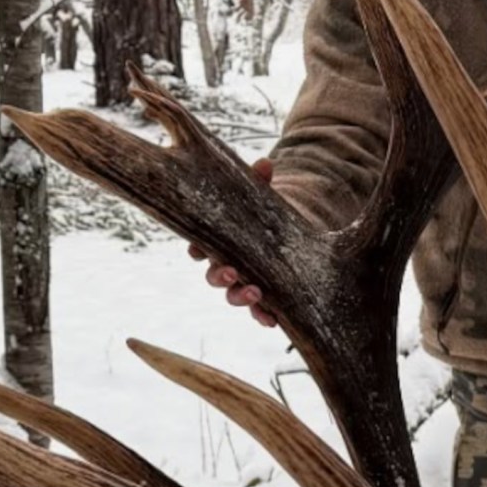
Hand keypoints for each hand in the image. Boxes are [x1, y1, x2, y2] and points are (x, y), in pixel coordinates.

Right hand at [187, 157, 279, 326]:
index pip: (199, 249)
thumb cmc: (264, 212)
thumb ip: (260, 182)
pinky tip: (272, 321)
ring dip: (240, 297)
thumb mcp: (262, 196)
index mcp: (218, 241)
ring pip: (232, 295)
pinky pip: (258, 311)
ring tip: (255, 293)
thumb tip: (263, 165)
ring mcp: (244, 281)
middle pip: (213, 276)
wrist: (289, 232)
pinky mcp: (263, 294)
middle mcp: (226, 264)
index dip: (197, 251)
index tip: (200, 252)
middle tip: (233, 272)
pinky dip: (262, 317)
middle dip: (220, 277)